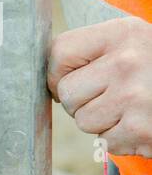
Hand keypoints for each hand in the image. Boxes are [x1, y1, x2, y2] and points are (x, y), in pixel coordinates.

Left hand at [49, 17, 151, 157]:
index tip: (75, 77)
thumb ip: (91, 51)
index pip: (57, 53)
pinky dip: (119, 139)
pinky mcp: (140, 129)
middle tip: (114, 96)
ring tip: (132, 109)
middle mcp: (128, 61)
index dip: (58, 72)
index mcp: (123, 32)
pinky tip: (142, 124)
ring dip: (101, 121)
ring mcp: (135, 97)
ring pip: (82, 120)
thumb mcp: (132, 43)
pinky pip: (103, 141)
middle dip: (83, 101)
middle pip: (68, 92)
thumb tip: (33, 75)